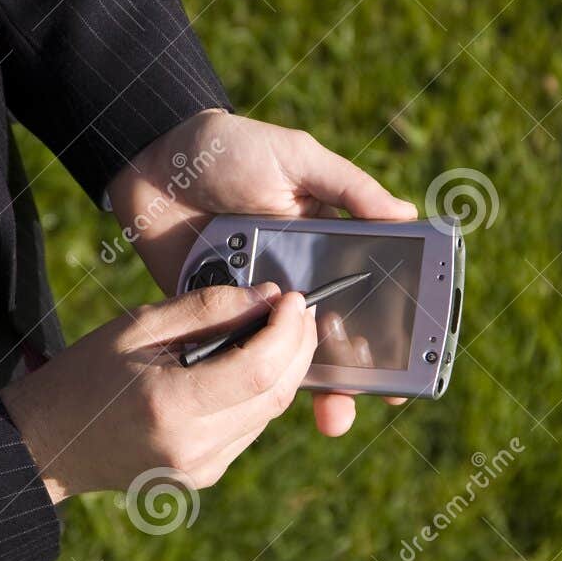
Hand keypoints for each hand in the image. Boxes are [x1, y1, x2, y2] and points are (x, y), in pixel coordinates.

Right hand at [0, 282, 316, 502]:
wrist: (50, 444)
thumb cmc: (87, 375)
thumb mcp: (138, 327)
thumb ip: (206, 309)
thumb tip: (267, 297)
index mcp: (170, 406)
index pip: (258, 369)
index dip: (286, 331)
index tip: (292, 299)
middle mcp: (191, 447)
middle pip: (274, 396)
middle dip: (296, 348)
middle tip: (297, 312)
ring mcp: (200, 470)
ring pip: (268, 414)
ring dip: (283, 371)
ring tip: (278, 332)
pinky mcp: (203, 477)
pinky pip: (248, 430)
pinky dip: (259, 395)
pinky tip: (250, 366)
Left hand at [105, 110, 416, 436]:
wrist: (151, 161)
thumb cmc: (230, 149)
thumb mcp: (296, 158)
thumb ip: (348, 187)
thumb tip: (406, 213)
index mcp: (327, 249)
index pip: (367, 297)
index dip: (389, 333)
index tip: (409, 366)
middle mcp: (296, 284)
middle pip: (332, 340)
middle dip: (349, 380)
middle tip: (349, 406)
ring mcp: (255, 305)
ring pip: (284, 357)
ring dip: (300, 385)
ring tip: (319, 411)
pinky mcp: (215, 316)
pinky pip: (235, 353)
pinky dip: (247, 377)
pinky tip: (259, 394)